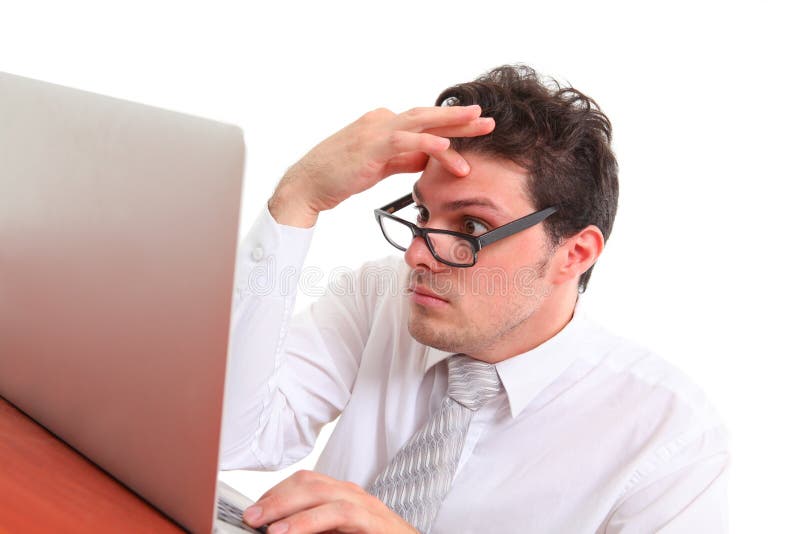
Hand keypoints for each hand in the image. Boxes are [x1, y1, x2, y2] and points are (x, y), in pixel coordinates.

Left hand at [242, 470, 416, 533]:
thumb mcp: (337, 533)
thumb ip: (313, 527)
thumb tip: (277, 530)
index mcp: (341, 495)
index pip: (304, 481)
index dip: (275, 493)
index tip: (253, 510)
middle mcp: (352, 494)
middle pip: (309, 482)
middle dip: (275, 497)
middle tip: (249, 517)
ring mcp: (365, 506)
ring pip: (322, 493)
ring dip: (288, 508)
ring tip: (265, 527)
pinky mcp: (374, 523)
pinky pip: (340, 514)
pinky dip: (310, 522)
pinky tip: (287, 533)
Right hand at [268, 105, 494, 226]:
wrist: (308, 184)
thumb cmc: (340, 175)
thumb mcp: (380, 164)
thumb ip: (404, 158)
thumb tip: (429, 158)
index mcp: (384, 123)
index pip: (424, 121)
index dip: (452, 124)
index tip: (476, 127)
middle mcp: (381, 120)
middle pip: (428, 115)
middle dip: (460, 118)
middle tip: (488, 119)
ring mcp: (375, 130)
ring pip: (421, 122)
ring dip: (452, 124)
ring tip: (478, 125)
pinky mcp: (370, 146)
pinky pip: (404, 140)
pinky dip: (427, 141)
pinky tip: (446, 145)